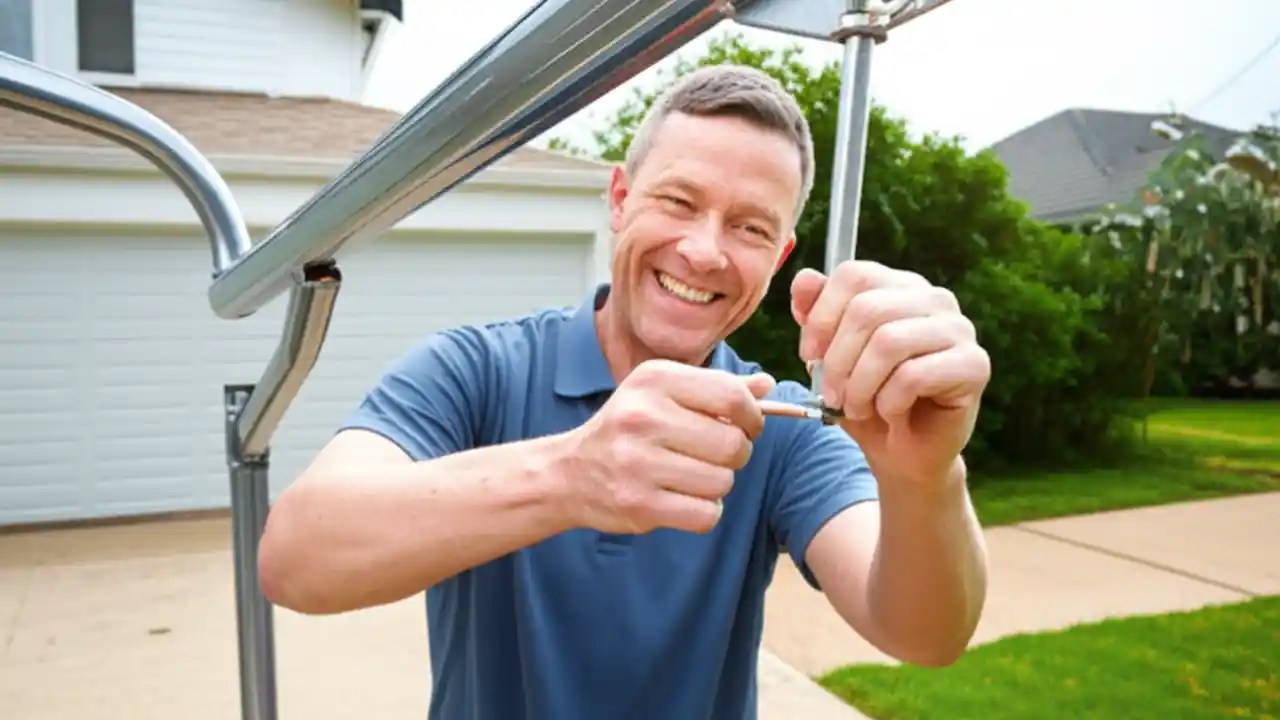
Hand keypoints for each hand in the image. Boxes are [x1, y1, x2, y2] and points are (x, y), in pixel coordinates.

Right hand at [564, 359, 775, 533]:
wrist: (568, 474)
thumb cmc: (626, 429)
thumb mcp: (662, 394)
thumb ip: (715, 388)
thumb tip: (767, 386)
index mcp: (654, 380)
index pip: (731, 396)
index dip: (753, 416)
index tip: (748, 426)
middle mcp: (643, 417)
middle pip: (733, 444)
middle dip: (735, 454)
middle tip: (714, 455)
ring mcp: (638, 462)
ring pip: (722, 481)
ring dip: (716, 484)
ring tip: (691, 477)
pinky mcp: (638, 504)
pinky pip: (705, 514)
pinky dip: (704, 512)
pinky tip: (683, 500)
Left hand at [791, 261, 989, 486]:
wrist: (904, 454)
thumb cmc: (868, 400)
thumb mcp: (831, 357)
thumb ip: (817, 316)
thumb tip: (804, 279)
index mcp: (900, 287)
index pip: (855, 276)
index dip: (821, 317)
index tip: (808, 355)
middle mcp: (934, 299)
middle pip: (868, 309)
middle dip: (837, 360)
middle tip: (830, 395)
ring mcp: (959, 329)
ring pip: (889, 342)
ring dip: (860, 385)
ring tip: (856, 407)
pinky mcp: (974, 365)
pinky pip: (914, 376)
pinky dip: (889, 402)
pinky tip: (891, 413)